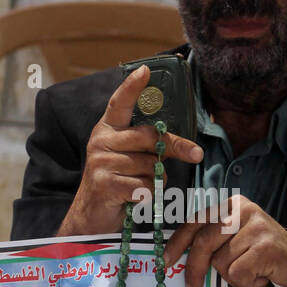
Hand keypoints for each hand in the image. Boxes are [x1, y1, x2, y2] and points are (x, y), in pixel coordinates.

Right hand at [58, 65, 203, 235]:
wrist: (91, 217)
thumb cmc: (118, 182)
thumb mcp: (128, 157)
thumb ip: (147, 146)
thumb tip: (188, 147)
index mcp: (108, 129)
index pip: (120, 103)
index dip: (132, 86)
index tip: (146, 70)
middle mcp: (101, 141)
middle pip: (149, 136)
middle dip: (176, 146)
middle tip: (195, 154)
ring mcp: (100, 162)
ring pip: (150, 165)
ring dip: (155, 179)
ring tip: (140, 185)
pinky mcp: (104, 184)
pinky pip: (143, 185)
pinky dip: (147, 195)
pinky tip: (135, 198)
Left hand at [164, 194, 286, 286]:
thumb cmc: (266, 261)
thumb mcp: (236, 244)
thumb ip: (212, 243)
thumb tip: (174, 259)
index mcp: (233, 205)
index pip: (196, 222)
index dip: (178, 243)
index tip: (166, 262)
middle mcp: (244, 210)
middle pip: (204, 242)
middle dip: (195, 269)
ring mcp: (257, 226)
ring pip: (221, 262)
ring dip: (233, 277)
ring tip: (253, 273)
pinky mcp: (267, 247)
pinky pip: (238, 273)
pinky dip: (247, 283)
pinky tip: (262, 278)